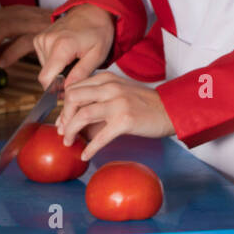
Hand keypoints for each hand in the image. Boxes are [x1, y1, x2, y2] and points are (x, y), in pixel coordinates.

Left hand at [0, 5, 53, 68]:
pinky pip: (22, 42)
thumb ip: (5, 41)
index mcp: (14, 12)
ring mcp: (32, 22)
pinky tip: (2, 64)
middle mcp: (21, 13)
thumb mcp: (23, 31)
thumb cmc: (49, 31)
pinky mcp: (43, 34)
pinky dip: (8, 54)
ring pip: (2, 27)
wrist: (79, 23)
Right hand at [32, 5, 115, 88]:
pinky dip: (54, 61)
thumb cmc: (98, 32)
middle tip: (77, 73)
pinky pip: (43, 59)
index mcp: (62, 46)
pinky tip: (67, 55)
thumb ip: (81, 74)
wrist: (93, 12)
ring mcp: (42, 38)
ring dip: (58, 69)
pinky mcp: (40, 38)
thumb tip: (67, 89)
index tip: (67, 90)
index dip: (55, 89)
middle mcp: (48, 40)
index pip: (46, 78)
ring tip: (73, 61)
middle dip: (59, 79)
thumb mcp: (97, 55)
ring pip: (45, 68)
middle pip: (46, 74)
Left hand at [58, 74, 173, 161]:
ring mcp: (118, 103)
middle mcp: (110, 87)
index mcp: (106, 79)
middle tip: (63, 131)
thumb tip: (73, 117)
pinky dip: (90, 148)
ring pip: (82, 115)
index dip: (64, 106)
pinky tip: (85, 155)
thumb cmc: (144, 103)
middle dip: (64, 117)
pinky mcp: (125, 120)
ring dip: (71, 132)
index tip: (63, 120)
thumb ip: (98, 97)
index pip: (74, 88)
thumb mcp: (119, 91)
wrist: (170, 109)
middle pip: (73, 98)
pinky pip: (100, 136)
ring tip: (69, 143)